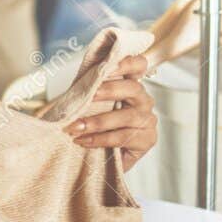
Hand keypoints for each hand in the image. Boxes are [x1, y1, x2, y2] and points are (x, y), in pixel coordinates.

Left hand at [64, 53, 158, 170]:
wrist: (103, 159)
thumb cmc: (96, 129)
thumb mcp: (90, 107)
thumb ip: (88, 92)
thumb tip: (74, 84)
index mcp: (130, 87)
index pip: (138, 66)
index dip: (128, 62)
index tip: (109, 64)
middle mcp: (142, 101)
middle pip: (133, 88)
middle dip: (108, 90)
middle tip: (87, 97)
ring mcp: (147, 120)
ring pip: (127, 116)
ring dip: (98, 121)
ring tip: (76, 127)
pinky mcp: (147, 139)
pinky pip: (124, 137)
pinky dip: (101, 139)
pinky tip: (84, 141)